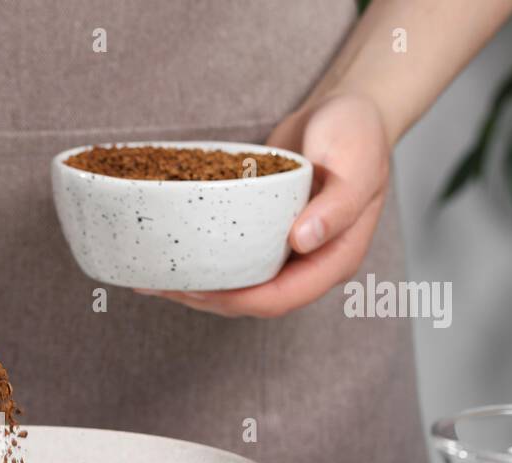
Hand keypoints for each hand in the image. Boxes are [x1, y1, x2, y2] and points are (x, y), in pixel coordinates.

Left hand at [138, 93, 390, 316]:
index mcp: (334, 259)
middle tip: (161, 283)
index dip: (237, 301)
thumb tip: (302, 241)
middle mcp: (308, 264)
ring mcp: (286, 253)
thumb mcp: (356, 162)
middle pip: (252, 300)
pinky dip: (202, 259)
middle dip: (206, 299)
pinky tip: (169, 253)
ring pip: (238, 285)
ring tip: (154, 276)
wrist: (344, 113)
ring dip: (198, 286)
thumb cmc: (357, 133)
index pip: (280, 298)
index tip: (197, 290)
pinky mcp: (265, 235)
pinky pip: (232, 257)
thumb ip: (339, 205)